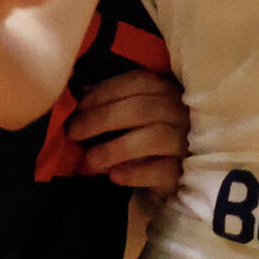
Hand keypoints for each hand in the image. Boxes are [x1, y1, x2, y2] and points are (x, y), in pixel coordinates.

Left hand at [67, 68, 189, 191]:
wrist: (170, 173)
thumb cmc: (145, 135)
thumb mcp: (133, 112)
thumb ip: (112, 101)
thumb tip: (79, 91)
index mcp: (167, 89)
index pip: (137, 82)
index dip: (104, 93)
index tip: (78, 108)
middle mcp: (180, 111)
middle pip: (140, 109)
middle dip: (100, 119)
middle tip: (73, 133)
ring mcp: (184, 142)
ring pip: (153, 137)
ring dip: (114, 148)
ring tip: (90, 160)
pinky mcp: (183, 172)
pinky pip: (161, 171)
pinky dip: (135, 173)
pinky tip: (114, 175)